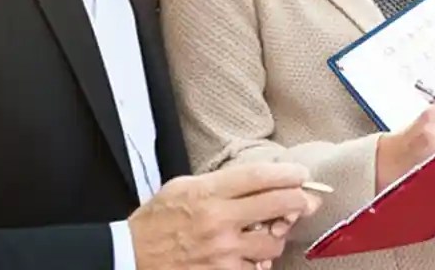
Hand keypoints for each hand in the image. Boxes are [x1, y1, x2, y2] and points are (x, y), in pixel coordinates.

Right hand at [129, 162, 321, 269]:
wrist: (130, 257)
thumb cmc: (156, 221)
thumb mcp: (182, 187)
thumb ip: (219, 182)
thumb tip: (258, 179)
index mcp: (208, 193)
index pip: (260, 176)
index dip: (288, 173)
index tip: (301, 173)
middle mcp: (219, 221)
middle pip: (279, 205)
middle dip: (300, 200)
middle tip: (304, 199)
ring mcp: (222, 253)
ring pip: (273, 244)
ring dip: (275, 238)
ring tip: (268, 233)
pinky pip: (254, 269)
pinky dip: (255, 263)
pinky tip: (249, 256)